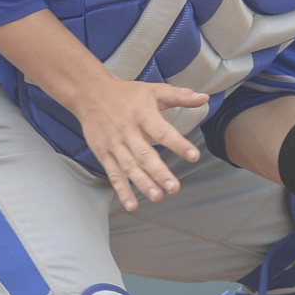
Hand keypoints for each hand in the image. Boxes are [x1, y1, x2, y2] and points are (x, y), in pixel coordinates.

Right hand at [71, 76, 209, 212]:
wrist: (89, 92)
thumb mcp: (154, 90)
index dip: (178, 143)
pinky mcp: (103, 153)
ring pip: (129, 166)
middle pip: (144, 154)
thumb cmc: (126, 93)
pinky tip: (132, 204)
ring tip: (157, 196)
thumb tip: (204, 99)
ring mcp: (114, 144)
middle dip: (159, 172)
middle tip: (173, 187)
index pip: (162, 131)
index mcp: (143, 114)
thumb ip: (180, 96)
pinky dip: (122, 190)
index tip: (193, 155)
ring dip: (142, 183)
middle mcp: (128, 131)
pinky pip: (114, 174)